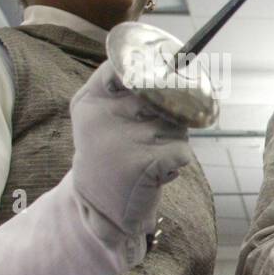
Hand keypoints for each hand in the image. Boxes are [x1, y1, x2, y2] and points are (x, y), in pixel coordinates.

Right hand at [69, 60, 190, 235]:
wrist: (100, 207)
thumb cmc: (112, 155)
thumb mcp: (102, 118)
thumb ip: (126, 90)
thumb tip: (176, 69)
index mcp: (91, 101)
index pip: (121, 67)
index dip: (149, 67)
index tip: (165, 72)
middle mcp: (103, 117)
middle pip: (163, 95)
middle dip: (172, 111)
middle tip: (156, 132)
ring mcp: (123, 140)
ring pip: (177, 124)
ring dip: (173, 140)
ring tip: (148, 156)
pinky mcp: (144, 164)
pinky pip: (182, 150)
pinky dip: (176, 162)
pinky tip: (155, 173)